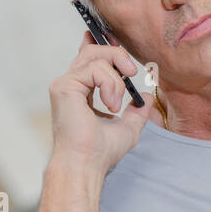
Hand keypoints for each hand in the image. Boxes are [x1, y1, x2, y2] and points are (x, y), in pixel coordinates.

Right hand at [49, 30, 153, 173]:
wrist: (87, 164)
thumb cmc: (100, 152)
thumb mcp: (128, 128)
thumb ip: (136, 111)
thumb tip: (146, 98)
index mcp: (81, 91)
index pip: (90, 58)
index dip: (107, 48)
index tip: (125, 57)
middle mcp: (71, 85)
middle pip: (93, 50)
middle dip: (117, 55)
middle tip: (132, 73)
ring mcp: (65, 84)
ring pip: (95, 56)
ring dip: (116, 78)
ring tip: (116, 103)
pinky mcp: (64, 86)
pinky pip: (94, 69)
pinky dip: (110, 84)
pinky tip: (110, 105)